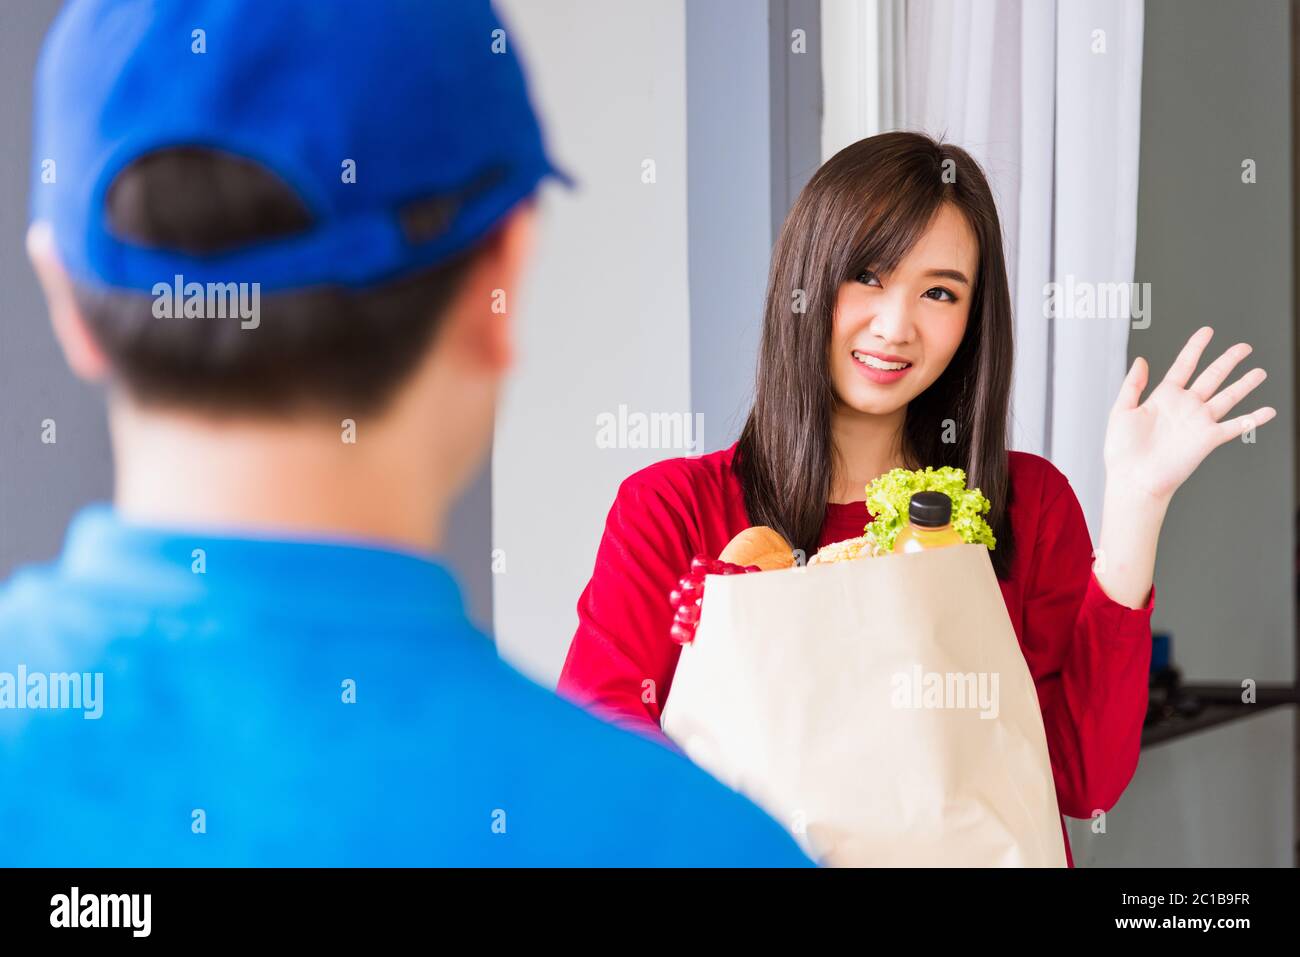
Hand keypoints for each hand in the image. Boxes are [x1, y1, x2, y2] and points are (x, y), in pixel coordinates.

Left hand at [1104, 326, 1275, 502]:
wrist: (1134, 480)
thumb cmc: (1123, 451)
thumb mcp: (1122, 411)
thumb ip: (1133, 384)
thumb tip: (1141, 360)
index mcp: (1164, 397)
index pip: (1184, 365)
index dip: (1196, 347)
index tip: (1207, 331)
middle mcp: (1185, 406)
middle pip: (1212, 376)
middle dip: (1228, 360)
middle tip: (1244, 347)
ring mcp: (1199, 422)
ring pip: (1227, 397)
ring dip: (1244, 384)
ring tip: (1259, 372)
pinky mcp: (1208, 439)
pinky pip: (1236, 426)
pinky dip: (1253, 419)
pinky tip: (1268, 411)